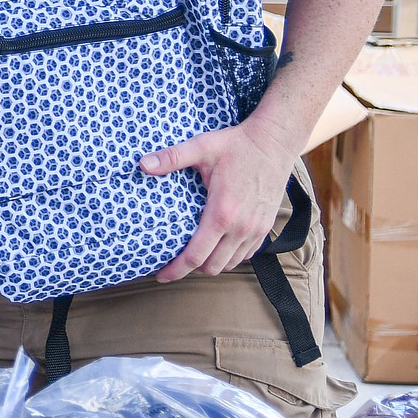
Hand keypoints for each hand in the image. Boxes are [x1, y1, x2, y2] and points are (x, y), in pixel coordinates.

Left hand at [142, 116, 298, 281]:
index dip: (176, 269)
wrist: (275, 142)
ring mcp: (256, 229)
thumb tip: (142, 164)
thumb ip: (172, 157)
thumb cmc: (237, 145)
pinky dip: (230, 257)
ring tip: (192, 257)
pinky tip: (216, 248)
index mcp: (222, 212)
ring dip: (211, 264)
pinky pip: (247, 254)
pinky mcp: (265, 226)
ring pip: (231, 263)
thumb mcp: (201, 147)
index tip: (160, 275)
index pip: (196, 255)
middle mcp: (241, 227)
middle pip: (213, 266)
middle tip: (172, 264)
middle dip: (190, 270)